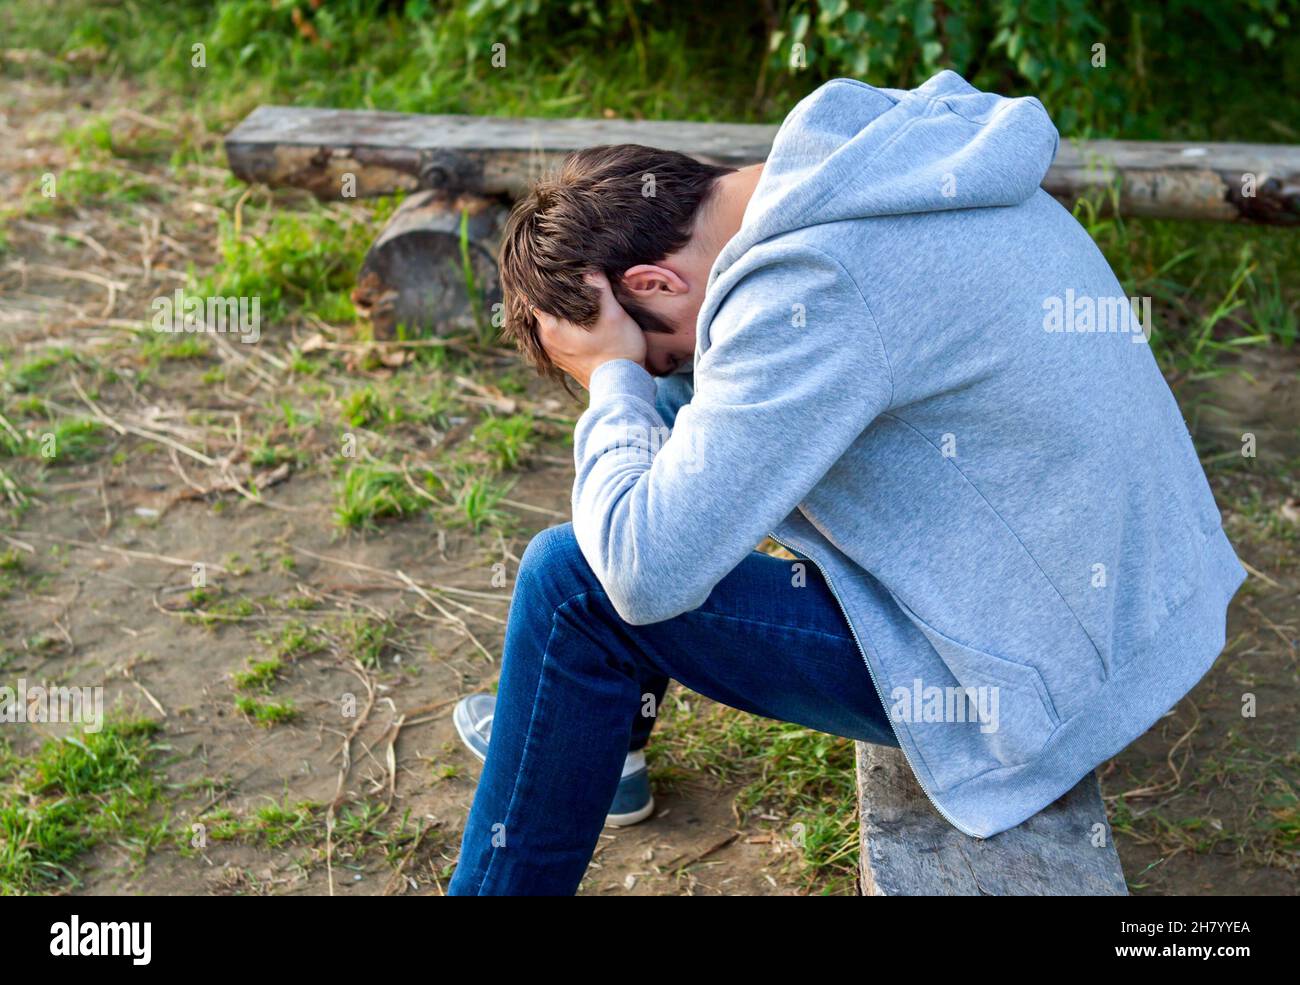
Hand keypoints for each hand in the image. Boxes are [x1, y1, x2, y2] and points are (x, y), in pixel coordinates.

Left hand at [532, 271, 646, 389]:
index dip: (537, 282)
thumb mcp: (612, 314)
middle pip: (538, 309)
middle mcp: (545, 340)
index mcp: (551, 327)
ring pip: (546, 322)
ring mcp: (552, 352)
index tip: (544, 267)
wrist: (623, 386)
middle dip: (547, 294)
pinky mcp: (562, 359)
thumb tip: (589, 266)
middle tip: (556, 274)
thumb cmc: (619, 349)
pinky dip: (560, 323)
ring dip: (555, 309)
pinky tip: (572, 316)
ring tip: (565, 293)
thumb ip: (599, 287)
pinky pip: (554, 335)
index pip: (531, 297)